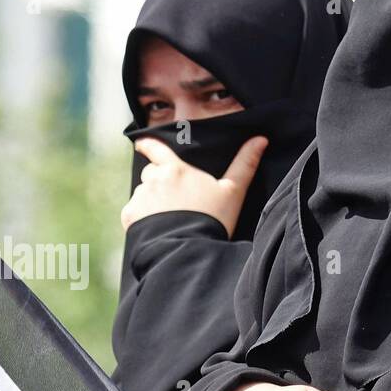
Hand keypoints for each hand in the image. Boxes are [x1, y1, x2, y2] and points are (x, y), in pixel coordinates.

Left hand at [121, 136, 267, 235]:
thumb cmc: (213, 220)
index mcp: (175, 169)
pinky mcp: (129, 217)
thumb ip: (245, 164)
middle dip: (158, 183)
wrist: (189, 250)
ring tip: (169, 220)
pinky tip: (158, 229)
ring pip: (142, 195)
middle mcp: (154, 180)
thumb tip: (260, 139)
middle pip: (151, 174)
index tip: (141, 144)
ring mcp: (140, 198)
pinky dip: (141, 219)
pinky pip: (133, 214)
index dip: (148, 145)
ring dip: (150, 202)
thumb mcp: (233, 192)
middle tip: (174, 201)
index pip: (156, 149)